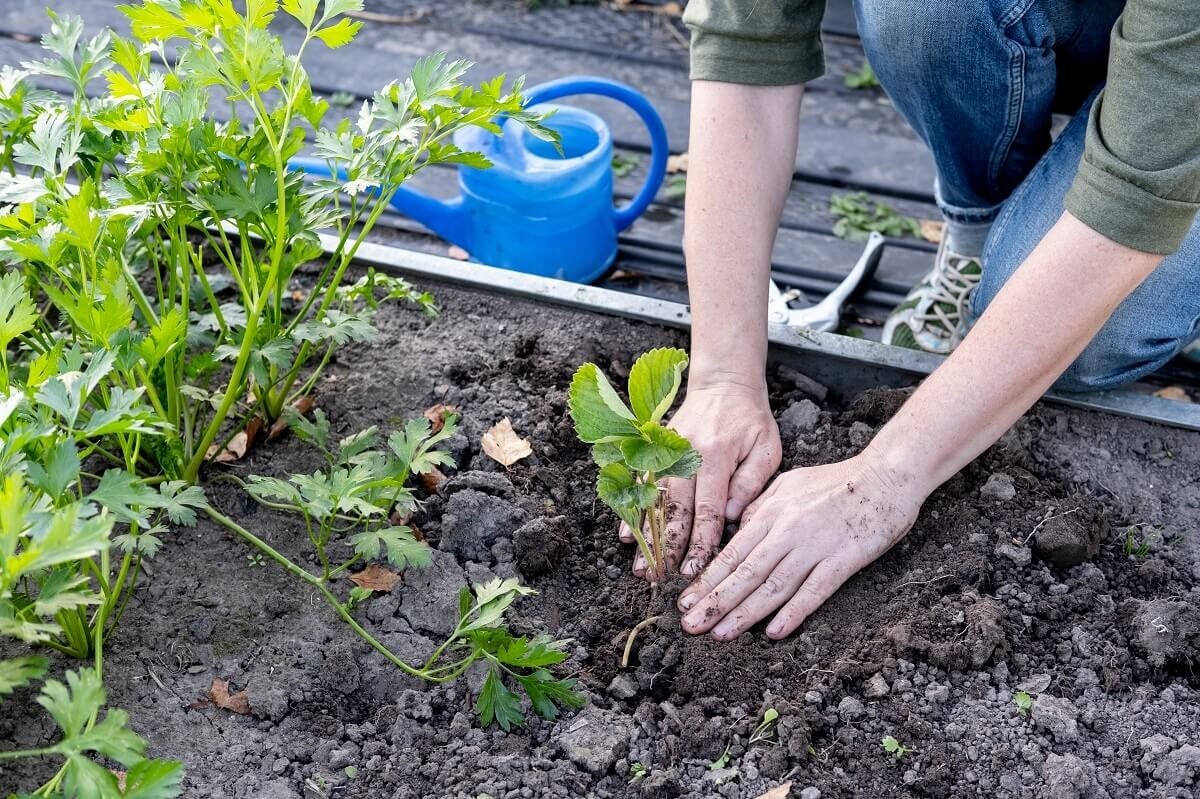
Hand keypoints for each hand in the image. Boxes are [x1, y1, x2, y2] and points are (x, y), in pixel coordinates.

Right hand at [622, 380, 780, 578]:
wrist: (723, 383)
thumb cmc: (750, 420)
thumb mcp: (766, 448)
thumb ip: (751, 482)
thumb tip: (731, 517)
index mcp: (717, 455)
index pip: (708, 508)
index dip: (701, 541)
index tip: (695, 569)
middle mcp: (686, 454)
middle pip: (675, 508)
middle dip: (669, 546)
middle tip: (661, 577)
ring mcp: (665, 451)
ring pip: (655, 499)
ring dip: (647, 535)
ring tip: (641, 567)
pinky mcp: (654, 450)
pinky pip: (642, 483)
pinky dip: (633, 509)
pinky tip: (627, 535)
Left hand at [676, 454, 921, 639]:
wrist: (887, 476)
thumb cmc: (838, 481)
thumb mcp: (789, 483)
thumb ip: (761, 506)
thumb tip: (738, 527)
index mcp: (772, 512)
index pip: (732, 552)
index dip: (707, 579)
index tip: (684, 601)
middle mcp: (788, 530)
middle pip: (745, 572)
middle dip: (715, 602)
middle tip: (690, 625)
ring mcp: (815, 546)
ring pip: (773, 585)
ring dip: (745, 613)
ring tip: (721, 634)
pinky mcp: (844, 559)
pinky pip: (814, 590)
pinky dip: (793, 612)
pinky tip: (774, 632)